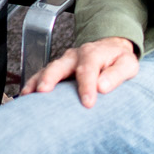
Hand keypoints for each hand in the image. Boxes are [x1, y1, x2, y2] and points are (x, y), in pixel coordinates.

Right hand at [25, 35, 140, 106]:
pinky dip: (32, 84)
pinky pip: (42, 75)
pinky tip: (26, 95)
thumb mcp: (127, 64)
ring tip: (28, 95)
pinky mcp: (57, 69)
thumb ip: (117, 74)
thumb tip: (102, 86)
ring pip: (47, 70)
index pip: (87, 69)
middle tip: (44, 91)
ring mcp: (64, 62)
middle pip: (59, 65)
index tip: (88, 103)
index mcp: (93, 53)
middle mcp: (75, 56)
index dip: (86, 86)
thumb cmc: (118, 60)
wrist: (111, 49)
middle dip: (50, 78)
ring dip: (36, 81)